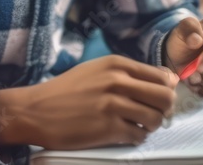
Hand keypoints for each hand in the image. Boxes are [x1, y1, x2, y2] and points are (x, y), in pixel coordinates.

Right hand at [0, 55, 177, 148]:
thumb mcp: (96, 71)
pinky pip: (138, 136)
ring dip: (150, 125)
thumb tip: (167, 80)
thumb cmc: (66, 91)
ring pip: (155, 119)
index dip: (166, 90)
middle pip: (165, 97)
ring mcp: (113, 105)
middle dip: (164, 109)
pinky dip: (136, 137)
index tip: (159, 98)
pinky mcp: (107, 128)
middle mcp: (117, 81)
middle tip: (153, 115)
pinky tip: (123, 134)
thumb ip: (128, 73)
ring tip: (136, 125)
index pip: (161, 76)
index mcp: (116, 64)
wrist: (35, 110)